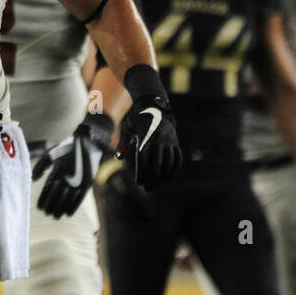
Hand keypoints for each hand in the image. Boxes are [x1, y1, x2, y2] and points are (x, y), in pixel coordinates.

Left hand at [32, 113, 113, 217]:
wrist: (88, 144)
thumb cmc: (66, 149)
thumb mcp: (50, 154)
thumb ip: (39, 166)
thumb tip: (33, 179)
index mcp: (57, 170)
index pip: (48, 189)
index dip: (43, 200)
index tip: (40, 207)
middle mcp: (67, 177)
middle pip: (57, 197)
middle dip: (51, 207)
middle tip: (47, 213)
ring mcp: (78, 181)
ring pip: (67, 200)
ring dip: (60, 210)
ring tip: (56, 216)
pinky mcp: (87, 183)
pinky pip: (79, 199)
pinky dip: (73, 207)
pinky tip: (68, 214)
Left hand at [118, 65, 181, 188]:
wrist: (154, 105)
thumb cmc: (136, 119)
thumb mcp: (127, 128)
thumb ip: (122, 143)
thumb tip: (117, 158)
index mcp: (145, 136)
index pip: (144, 159)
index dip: (142, 172)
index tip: (139, 182)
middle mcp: (158, 139)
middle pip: (157, 163)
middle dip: (152, 178)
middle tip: (147, 188)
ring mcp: (169, 140)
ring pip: (168, 163)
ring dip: (162, 176)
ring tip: (155, 184)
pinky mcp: (175, 142)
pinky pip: (178, 158)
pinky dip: (174, 169)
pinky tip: (168, 176)